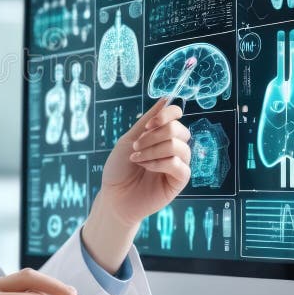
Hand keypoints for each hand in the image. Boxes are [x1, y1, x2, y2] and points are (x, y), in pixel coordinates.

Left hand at [98, 97, 191, 230]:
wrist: (113, 195)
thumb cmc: (119, 168)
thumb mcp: (129, 139)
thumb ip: (147, 121)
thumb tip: (166, 99)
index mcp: (162, 136)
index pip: (176, 117)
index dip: (167, 114)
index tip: (148, 124)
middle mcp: (173, 149)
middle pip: (180, 130)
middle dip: (155, 135)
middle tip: (136, 146)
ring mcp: (177, 165)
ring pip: (180, 147)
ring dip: (154, 150)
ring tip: (137, 158)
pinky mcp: (179, 182)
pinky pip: (180, 166)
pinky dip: (160, 163)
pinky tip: (146, 167)